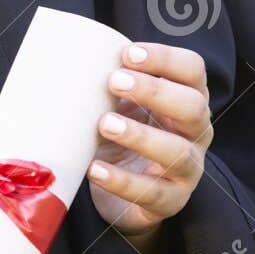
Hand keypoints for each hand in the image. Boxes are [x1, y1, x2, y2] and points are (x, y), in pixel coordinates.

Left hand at [88, 40, 211, 242]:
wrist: (122, 194)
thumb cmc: (121, 136)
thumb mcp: (119, 106)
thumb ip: (105, 85)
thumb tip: (59, 60)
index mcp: (186, 99)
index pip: (192, 70)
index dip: (166, 58)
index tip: (128, 53)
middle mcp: (194, 133)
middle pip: (193, 107)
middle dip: (155, 91)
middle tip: (114, 81)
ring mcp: (187, 170)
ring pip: (178, 153)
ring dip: (140, 136)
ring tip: (104, 124)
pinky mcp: (170, 201)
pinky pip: (153, 194)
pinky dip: (122, 181)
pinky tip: (95, 168)